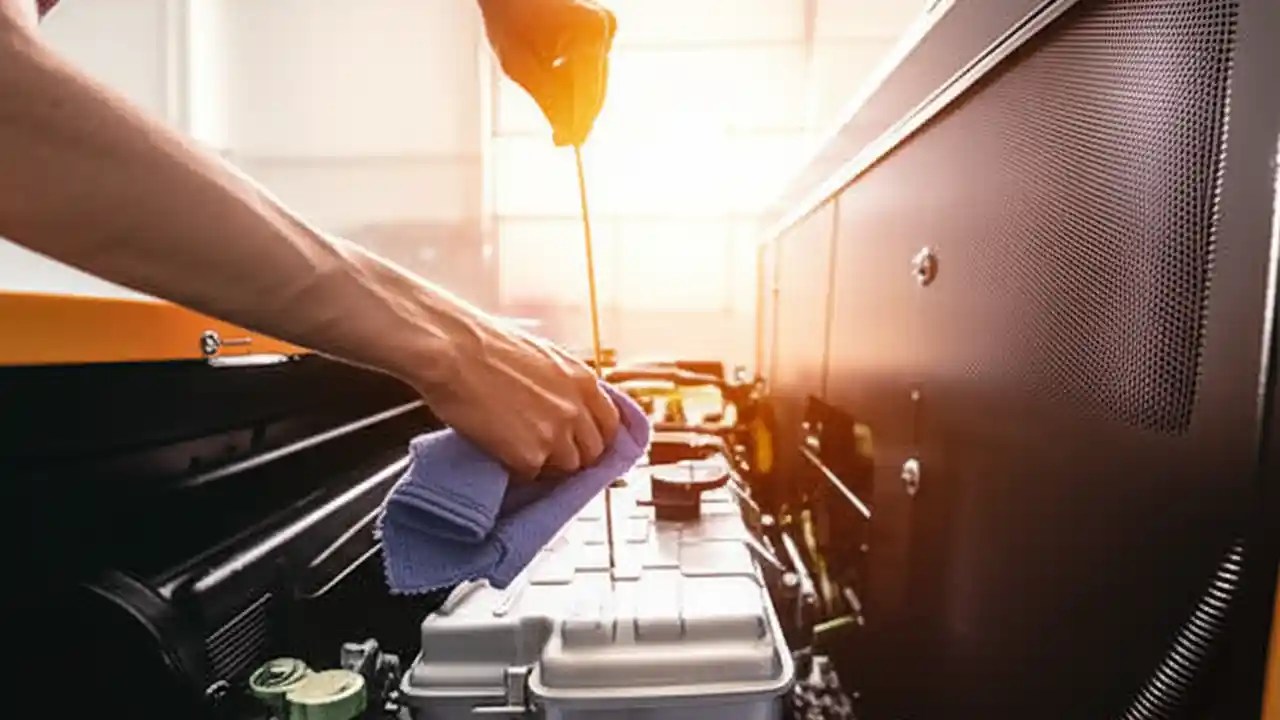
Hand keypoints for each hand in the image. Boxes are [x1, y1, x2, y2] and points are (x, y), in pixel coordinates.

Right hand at [414, 312, 620, 478]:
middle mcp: (576, 409)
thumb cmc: (484, 344)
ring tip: (521, 451)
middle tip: (549, 451)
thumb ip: (562, 383)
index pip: (610, 424)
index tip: (583, 442)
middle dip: (574, 454)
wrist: (452, 352)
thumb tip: (563, 402)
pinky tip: (502, 453)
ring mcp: (555, 435)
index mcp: (583, 380)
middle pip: (593, 451)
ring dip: (548, 465)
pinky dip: (519, 470)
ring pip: (567, 468)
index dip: (595, 436)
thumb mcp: (542, 356)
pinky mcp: (529, 456)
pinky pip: (533, 475)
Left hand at [478, 0, 615, 145]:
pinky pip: (593, 66)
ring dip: (575, 95)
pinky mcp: (603, 29)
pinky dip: (575, 77)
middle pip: (595, 89)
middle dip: (576, 112)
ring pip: (594, 80)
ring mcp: (606, 28)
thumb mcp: (520, 66)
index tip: (563, 141)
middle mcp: (603, 30)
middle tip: (559, 135)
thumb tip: (567, 133)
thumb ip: (548, 101)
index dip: (576, 123)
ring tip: (550, 97)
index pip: (588, 94)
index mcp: (586, 36)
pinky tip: (556, 73)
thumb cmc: (509, 15)